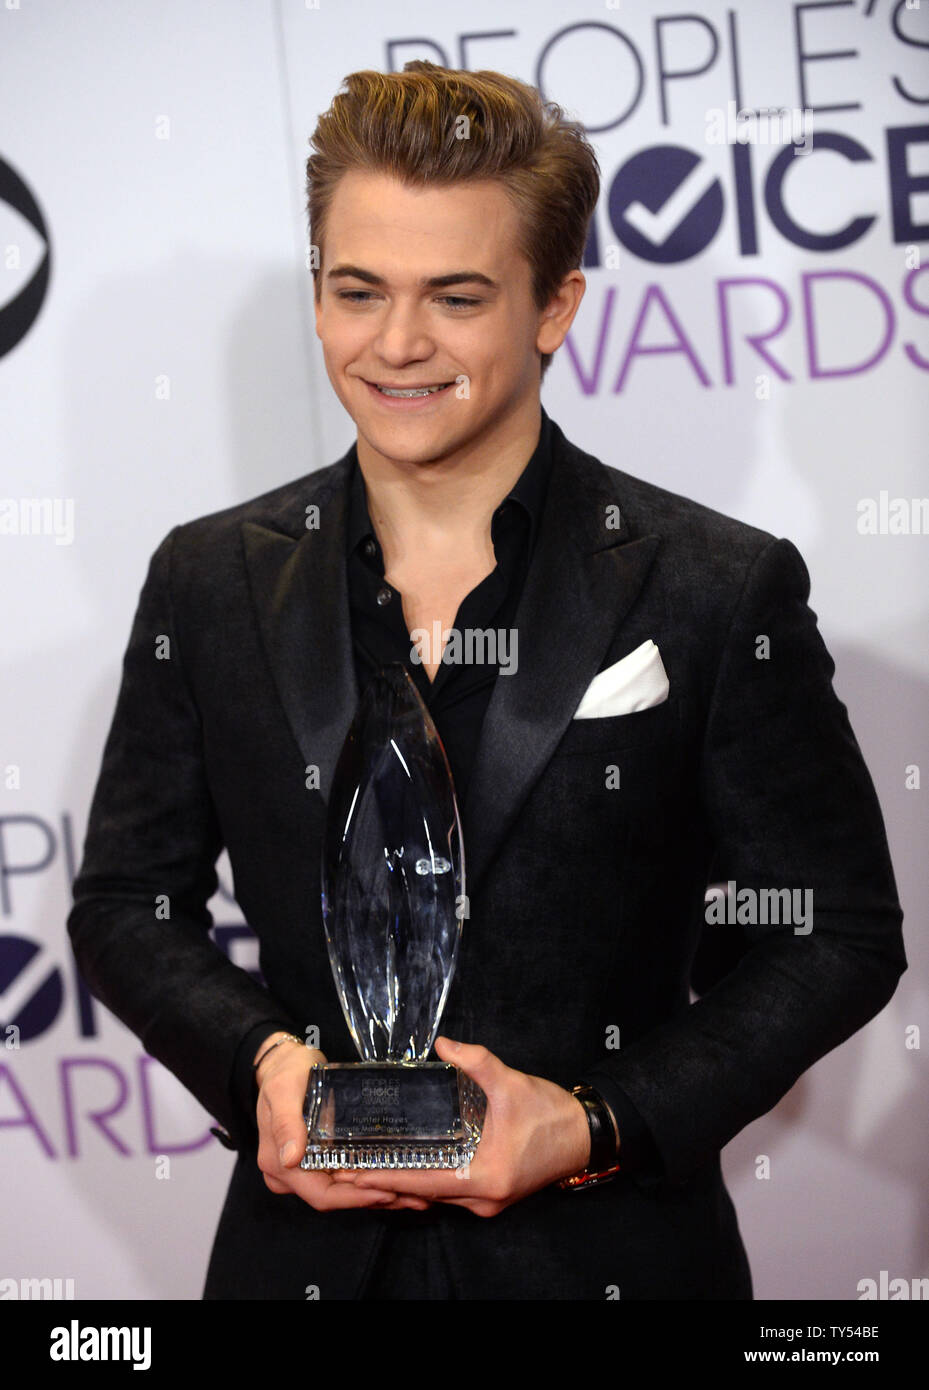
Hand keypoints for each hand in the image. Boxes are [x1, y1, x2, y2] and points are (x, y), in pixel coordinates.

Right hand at [254, 1032, 431, 1211]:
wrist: (283, 1061)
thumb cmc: (284, 1072)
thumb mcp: (283, 1090)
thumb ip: (285, 1123)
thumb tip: (290, 1160)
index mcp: (278, 1166)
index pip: (321, 1195)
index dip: (354, 1198)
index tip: (387, 1192)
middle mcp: (289, 1175)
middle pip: (336, 1197)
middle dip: (374, 1198)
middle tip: (414, 1198)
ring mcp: (304, 1169)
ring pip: (343, 1190)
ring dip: (377, 1193)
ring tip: (414, 1194)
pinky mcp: (318, 1160)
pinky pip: (344, 1176)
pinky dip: (370, 1179)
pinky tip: (397, 1178)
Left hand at [332, 1037, 591, 1216]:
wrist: (584, 1133)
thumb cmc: (550, 1114)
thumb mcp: (511, 1083)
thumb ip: (476, 1061)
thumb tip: (443, 1044)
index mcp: (484, 1177)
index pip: (421, 1181)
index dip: (384, 1178)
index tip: (352, 1174)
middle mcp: (483, 1198)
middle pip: (423, 1193)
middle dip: (384, 1182)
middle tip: (345, 1170)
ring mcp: (488, 1200)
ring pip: (435, 1195)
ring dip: (403, 1183)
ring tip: (365, 1170)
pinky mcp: (492, 1193)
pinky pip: (449, 1192)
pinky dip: (424, 1182)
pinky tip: (404, 1169)